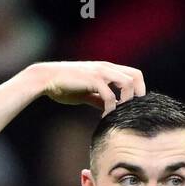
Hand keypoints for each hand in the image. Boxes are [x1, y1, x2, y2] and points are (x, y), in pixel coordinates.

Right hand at [28, 61, 145, 113]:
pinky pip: (110, 95)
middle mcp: (106, 68)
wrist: (46, 79)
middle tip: (131, 112)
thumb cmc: (64, 86)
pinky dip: (111, 108)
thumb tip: (111, 109)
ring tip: (118, 115)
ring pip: (127, 83)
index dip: (138, 91)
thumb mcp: (87, 93)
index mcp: (107, 69)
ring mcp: (100, 72)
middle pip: (136, 76)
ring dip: (126, 101)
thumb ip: (100, 98)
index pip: (134, 75)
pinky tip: (105, 117)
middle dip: (138, 95)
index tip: (132, 107)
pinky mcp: (92, 79)